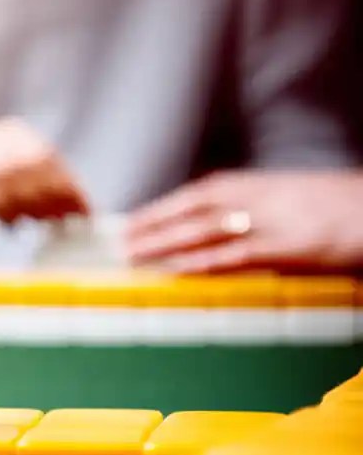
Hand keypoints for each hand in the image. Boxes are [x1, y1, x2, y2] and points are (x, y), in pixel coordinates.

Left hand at [126, 171, 362, 273]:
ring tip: (136, 256)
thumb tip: (211, 226)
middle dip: (153, 227)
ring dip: (167, 244)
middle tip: (120, 243)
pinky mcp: (289, 246)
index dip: (160, 209)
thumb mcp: (286, 197)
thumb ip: (250, 208)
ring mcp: (272, 221)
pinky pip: (237, 255)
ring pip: (207, 231)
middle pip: (193, 211)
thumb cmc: (334, 205)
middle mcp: (257, 198)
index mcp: (256, 184)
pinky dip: (205, 262)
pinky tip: (178, 270)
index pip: (196, 194)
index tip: (130, 222)